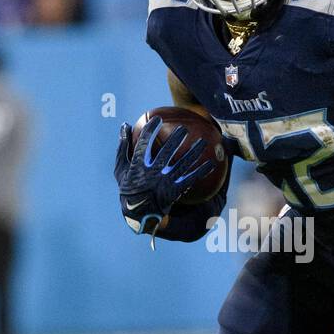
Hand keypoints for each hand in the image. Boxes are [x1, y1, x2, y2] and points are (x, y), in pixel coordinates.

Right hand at [114, 117, 214, 235]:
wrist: (138, 214)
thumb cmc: (129, 189)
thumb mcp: (120, 169)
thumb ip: (123, 146)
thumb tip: (125, 125)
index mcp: (138, 166)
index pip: (143, 144)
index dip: (150, 131)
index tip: (157, 119)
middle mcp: (152, 173)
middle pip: (166, 153)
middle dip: (175, 139)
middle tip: (184, 128)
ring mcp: (165, 182)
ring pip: (181, 164)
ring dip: (193, 152)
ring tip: (203, 141)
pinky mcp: (175, 191)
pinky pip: (190, 179)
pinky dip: (201, 171)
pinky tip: (212, 163)